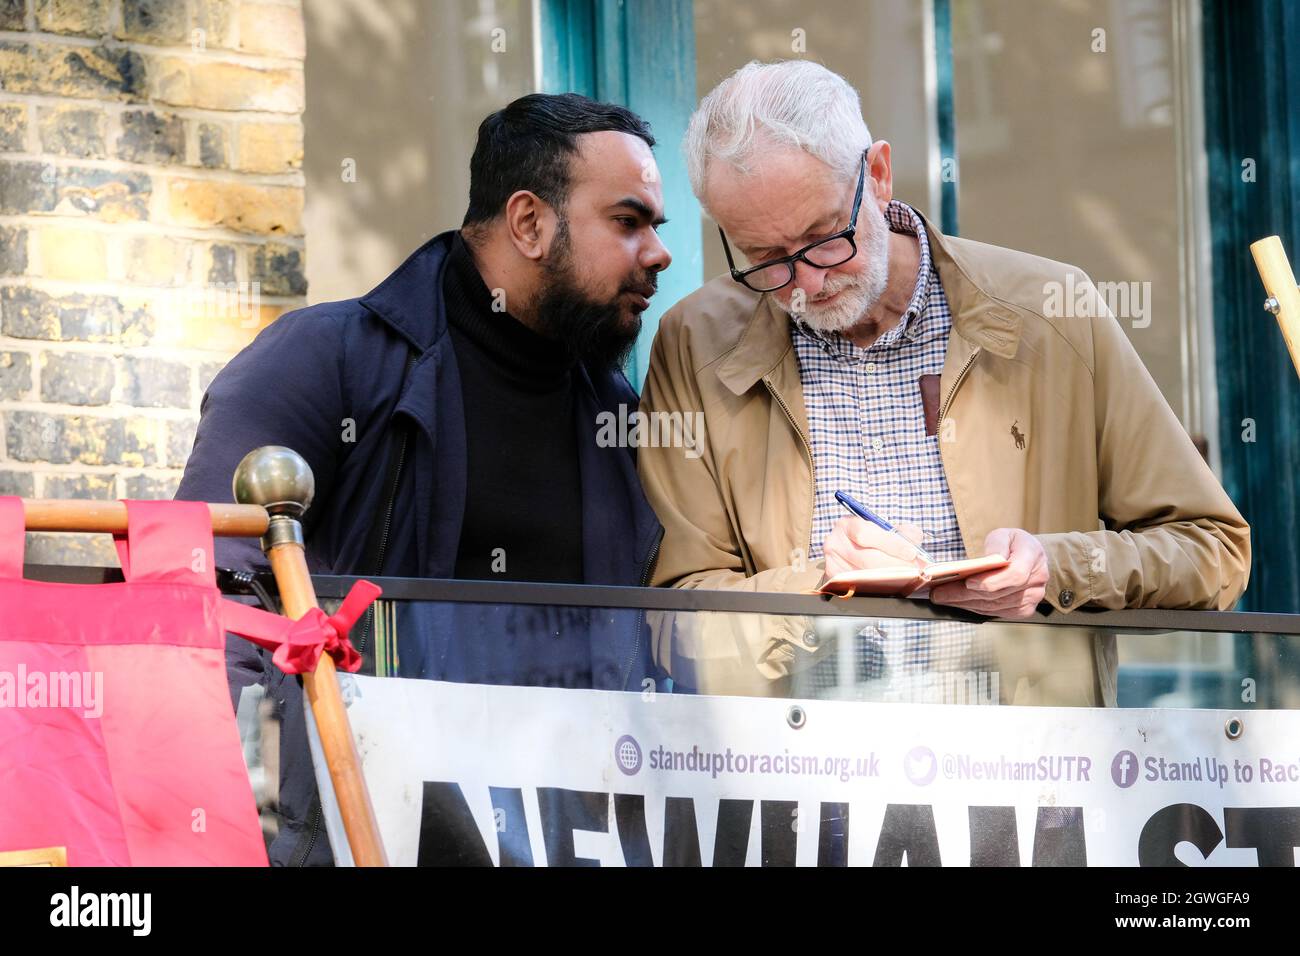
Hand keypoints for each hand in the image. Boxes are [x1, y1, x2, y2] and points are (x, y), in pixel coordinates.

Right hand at [821, 517, 927, 579]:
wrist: (856, 549)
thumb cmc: (874, 539)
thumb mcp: (889, 529)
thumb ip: (904, 533)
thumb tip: (915, 547)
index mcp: (848, 525)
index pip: (866, 534)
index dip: (890, 544)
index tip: (910, 553)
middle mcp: (835, 543)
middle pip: (866, 558)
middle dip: (895, 566)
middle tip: (915, 571)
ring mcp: (832, 562)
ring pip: (863, 575)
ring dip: (889, 579)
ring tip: (907, 579)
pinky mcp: (834, 579)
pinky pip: (856, 586)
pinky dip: (876, 588)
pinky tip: (889, 586)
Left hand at [930, 528, 1048, 618]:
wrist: (1027, 556)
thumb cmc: (1011, 544)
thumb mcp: (1003, 534)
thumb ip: (996, 544)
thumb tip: (989, 560)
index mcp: (1033, 555)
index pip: (1015, 574)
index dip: (992, 581)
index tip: (968, 582)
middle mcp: (1037, 579)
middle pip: (999, 593)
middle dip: (965, 594)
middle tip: (939, 593)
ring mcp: (1032, 597)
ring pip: (995, 606)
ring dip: (966, 604)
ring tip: (942, 597)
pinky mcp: (1024, 609)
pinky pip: (996, 612)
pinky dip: (975, 608)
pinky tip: (958, 603)